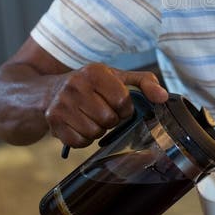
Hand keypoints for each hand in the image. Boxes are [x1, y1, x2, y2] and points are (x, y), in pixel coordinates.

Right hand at [44, 64, 167, 149]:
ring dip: (98, 130)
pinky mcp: (53, 122)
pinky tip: (81, 126)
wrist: (51, 91)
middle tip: (104, 113)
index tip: (120, 106)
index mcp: (95, 72)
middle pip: (109, 118)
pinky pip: (79, 142)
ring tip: (92, 118)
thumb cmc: (92, 85)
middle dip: (112, 120)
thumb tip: (163, 97)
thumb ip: (145, 82)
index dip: (126, 109)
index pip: (123, 100)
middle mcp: (75, 85)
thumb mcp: (119, 77)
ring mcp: (61, 104)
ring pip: (95, 132)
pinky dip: (84, 139)